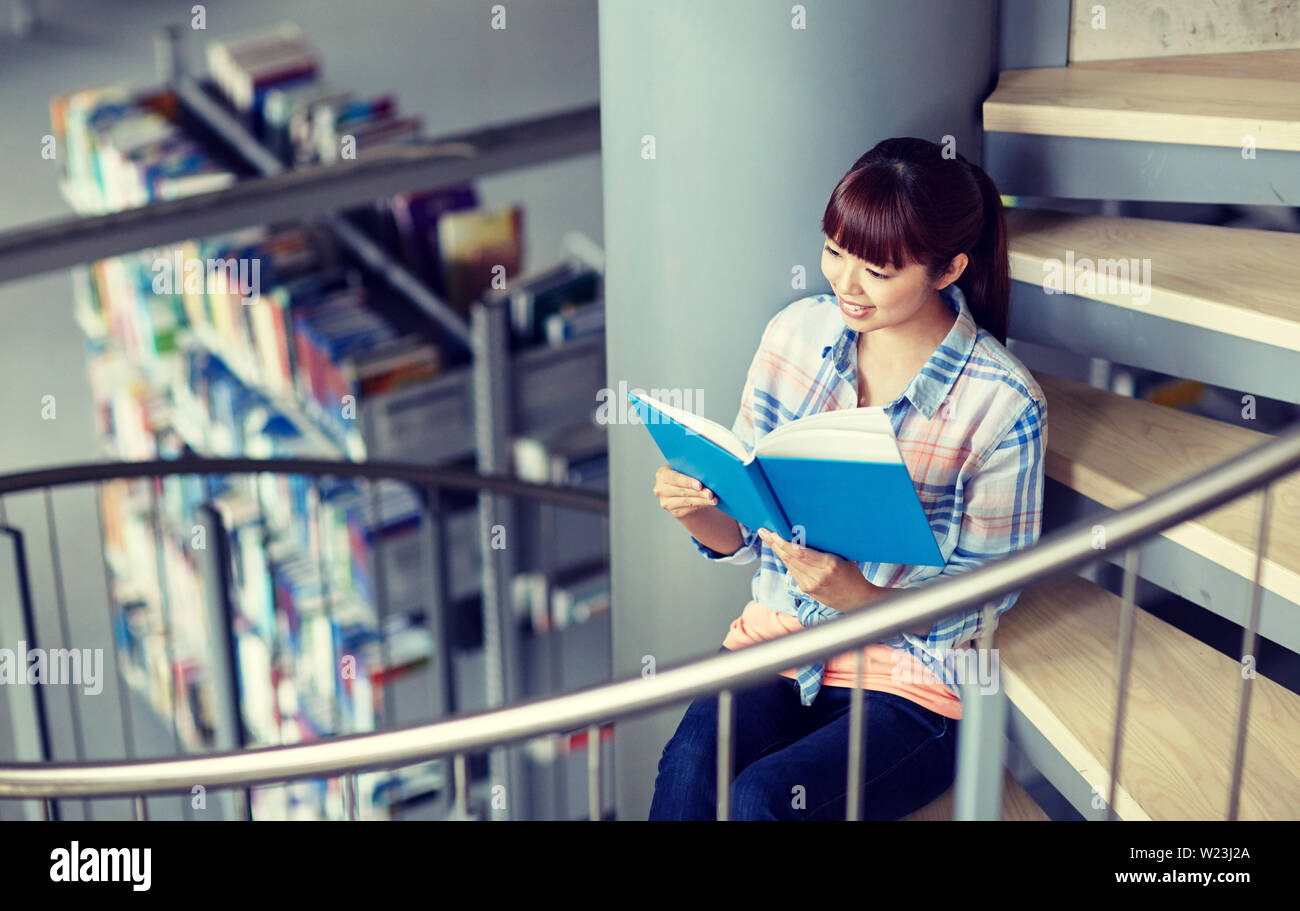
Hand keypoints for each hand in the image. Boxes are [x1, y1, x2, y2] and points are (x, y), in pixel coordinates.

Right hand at [652, 464, 717, 517]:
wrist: (684, 493)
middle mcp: (661, 489)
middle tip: (710, 493)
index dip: (687, 482)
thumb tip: (706, 473)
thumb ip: (690, 470)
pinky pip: (689, 508)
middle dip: (698, 492)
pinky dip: (701, 505)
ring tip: (713, 499)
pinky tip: (709, 503)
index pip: (674, 478)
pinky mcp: (673, 512)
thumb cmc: (686, 477)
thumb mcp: (684, 471)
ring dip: (702, 500)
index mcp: (662, 474)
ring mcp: (666, 502)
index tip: (699, 485)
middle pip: (681, 491)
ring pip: (687, 501)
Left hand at [757, 528, 878, 612]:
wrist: (857, 600)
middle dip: (775, 544)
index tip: (774, 535)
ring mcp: (810, 586)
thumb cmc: (853, 575)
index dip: (785, 544)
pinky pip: (793, 572)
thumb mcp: (844, 557)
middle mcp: (817, 577)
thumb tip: (809, 533)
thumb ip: (827, 548)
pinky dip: (786, 561)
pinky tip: (780, 551)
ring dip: (777, 551)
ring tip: (768, 538)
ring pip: (789, 565)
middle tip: (763, 532)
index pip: (801, 553)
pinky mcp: (807, 591)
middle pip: (790, 558)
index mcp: (829, 565)